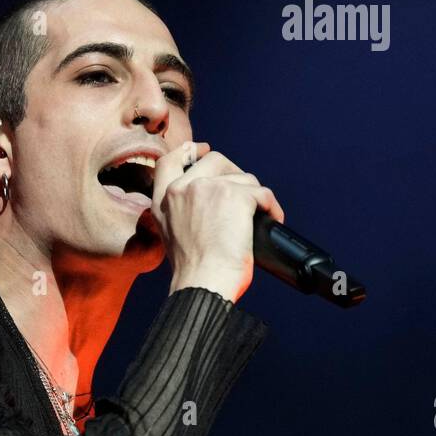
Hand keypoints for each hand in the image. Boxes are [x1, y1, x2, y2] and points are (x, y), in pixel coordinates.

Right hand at [145, 142, 284, 302]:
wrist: (204, 285)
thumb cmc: (194, 273)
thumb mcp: (172, 237)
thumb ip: (180, 213)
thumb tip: (210, 203)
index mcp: (163, 201)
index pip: (169, 161)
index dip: (187, 151)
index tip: (201, 150)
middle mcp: (182, 189)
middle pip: (214, 160)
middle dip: (234, 172)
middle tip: (245, 192)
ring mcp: (209, 188)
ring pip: (242, 177)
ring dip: (254, 196)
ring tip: (258, 217)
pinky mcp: (235, 195)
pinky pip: (262, 192)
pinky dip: (271, 207)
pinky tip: (272, 219)